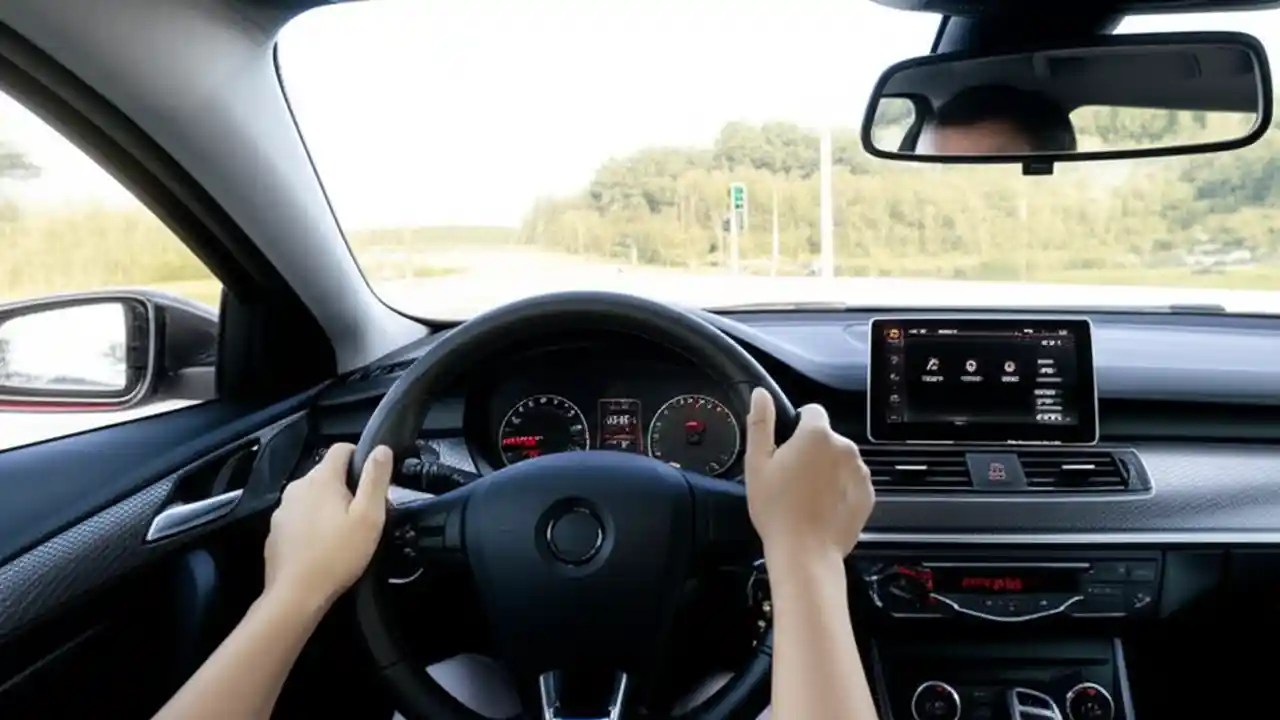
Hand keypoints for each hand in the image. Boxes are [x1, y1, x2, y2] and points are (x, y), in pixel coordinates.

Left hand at [264, 443, 393, 608]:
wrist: (296, 594)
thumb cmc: (338, 554)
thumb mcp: (368, 516)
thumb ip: (376, 479)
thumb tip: (381, 449)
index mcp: (321, 479)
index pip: (341, 448)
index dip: (360, 458)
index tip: (372, 482)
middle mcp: (297, 487)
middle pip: (327, 474)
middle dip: (346, 487)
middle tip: (363, 515)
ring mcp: (282, 509)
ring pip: (312, 496)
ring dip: (327, 506)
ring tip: (343, 534)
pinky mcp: (275, 530)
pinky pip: (299, 516)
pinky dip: (311, 524)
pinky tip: (321, 547)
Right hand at [744, 387, 874, 561]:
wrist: (805, 553)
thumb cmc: (776, 509)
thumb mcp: (757, 464)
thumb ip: (761, 423)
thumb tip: (761, 393)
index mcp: (817, 435)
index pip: (812, 411)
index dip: (796, 427)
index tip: (786, 451)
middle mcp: (845, 447)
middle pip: (826, 438)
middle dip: (812, 451)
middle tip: (792, 478)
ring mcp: (860, 471)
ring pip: (840, 460)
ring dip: (828, 469)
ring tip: (807, 496)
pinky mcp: (868, 494)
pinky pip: (852, 481)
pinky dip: (841, 489)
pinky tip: (823, 507)